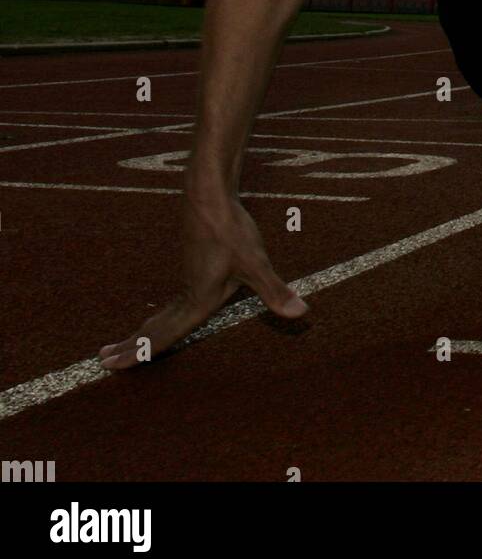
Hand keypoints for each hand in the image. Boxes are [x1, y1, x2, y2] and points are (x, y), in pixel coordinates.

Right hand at [98, 190, 307, 369]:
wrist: (209, 193)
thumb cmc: (231, 228)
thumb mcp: (256, 262)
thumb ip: (275, 291)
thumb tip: (300, 313)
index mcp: (198, 299)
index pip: (165, 335)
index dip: (140, 353)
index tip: (110, 365)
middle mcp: (187, 291)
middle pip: (155, 327)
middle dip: (131, 346)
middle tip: (102, 360)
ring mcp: (187, 277)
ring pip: (161, 313)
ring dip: (142, 331)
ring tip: (121, 343)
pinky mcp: (191, 265)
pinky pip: (169, 301)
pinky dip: (156, 316)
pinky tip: (160, 316)